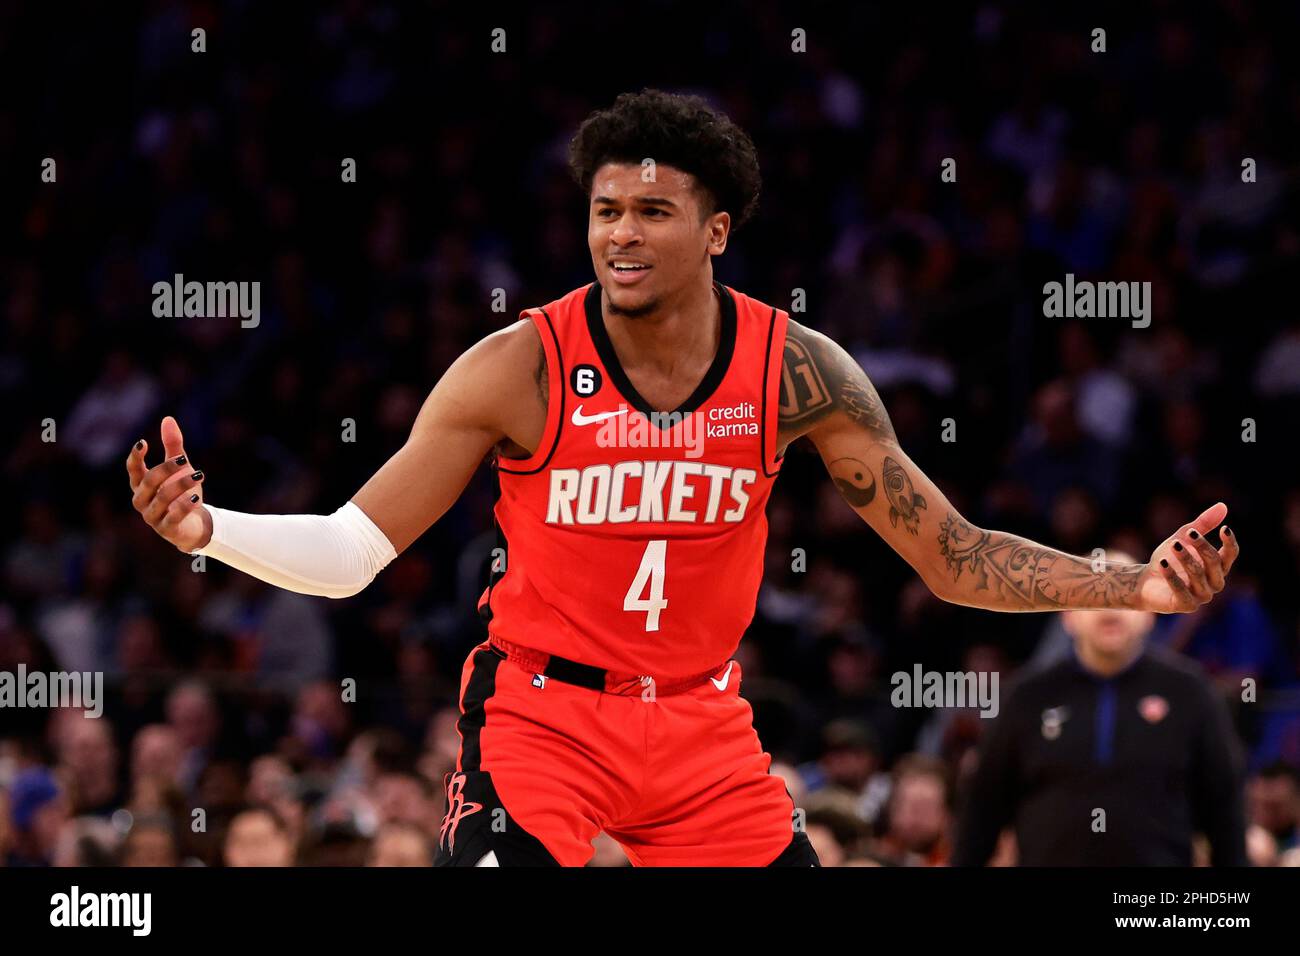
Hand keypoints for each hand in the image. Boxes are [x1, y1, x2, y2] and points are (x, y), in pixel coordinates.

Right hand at [126, 415, 212, 552]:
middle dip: (167, 468)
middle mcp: (142, 500)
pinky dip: (184, 507)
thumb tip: (167, 419)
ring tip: (199, 475)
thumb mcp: (179, 468)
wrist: (194, 525)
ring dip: (181, 485)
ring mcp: (153, 516)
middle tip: (185, 459)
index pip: (133, 470)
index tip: (143, 443)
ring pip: (162, 498)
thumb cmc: (181, 494)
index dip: (135, 457)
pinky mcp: (166, 529)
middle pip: (149, 481)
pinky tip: (196, 499)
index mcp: (142, 485)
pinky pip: (173, 517)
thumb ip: (173, 446)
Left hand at [1135, 502, 1239, 612]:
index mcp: (1217, 567)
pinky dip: (1172, 576)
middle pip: (1214, 563)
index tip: (1224, 529)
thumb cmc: (1168, 559)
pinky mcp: (1186, 605)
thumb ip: (1202, 525)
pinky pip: (1181, 590)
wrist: (1144, 581)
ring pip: (1199, 575)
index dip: (1229, 543)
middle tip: (1188, 532)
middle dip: (1202, 546)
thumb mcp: (1182, 538)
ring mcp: (1202, 596)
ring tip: (1174, 544)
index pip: (1230, 555)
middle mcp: (1214, 583)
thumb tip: (1223, 506)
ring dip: (1185, 558)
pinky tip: (1163, 562)